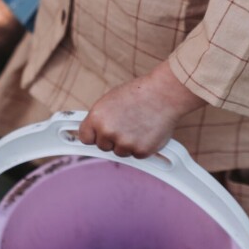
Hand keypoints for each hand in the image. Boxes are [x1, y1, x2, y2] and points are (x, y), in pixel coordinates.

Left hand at [77, 61, 204, 157]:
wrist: (163, 94)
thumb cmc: (138, 94)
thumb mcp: (110, 100)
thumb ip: (100, 118)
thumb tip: (94, 131)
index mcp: (96, 117)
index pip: (85, 138)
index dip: (94, 136)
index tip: (99, 135)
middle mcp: (108, 132)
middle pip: (103, 147)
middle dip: (112, 139)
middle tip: (125, 126)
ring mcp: (124, 142)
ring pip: (120, 152)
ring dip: (127, 144)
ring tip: (138, 126)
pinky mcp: (141, 150)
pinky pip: (136, 155)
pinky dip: (141, 146)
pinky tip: (147, 131)